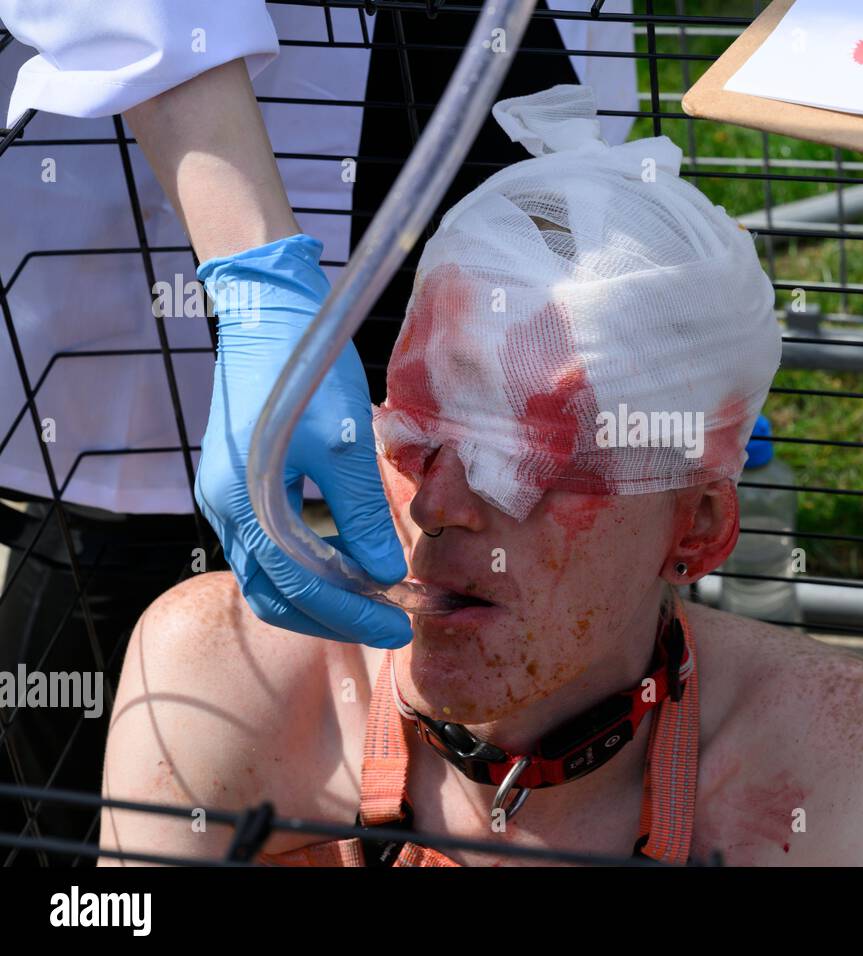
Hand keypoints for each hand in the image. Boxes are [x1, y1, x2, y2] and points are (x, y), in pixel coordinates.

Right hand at [195, 233, 411, 646]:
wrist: (266, 313)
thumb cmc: (306, 371)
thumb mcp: (344, 444)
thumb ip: (361, 515)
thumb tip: (385, 575)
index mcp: (246, 504)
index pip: (301, 587)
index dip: (352, 616)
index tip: (399, 630)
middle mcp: (224, 510)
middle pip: (277, 594)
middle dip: (333, 618)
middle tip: (389, 623)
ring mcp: (224, 498)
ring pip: (269, 577)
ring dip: (319, 598)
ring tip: (373, 601)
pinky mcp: (236, 484)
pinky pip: (268, 550)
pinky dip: (306, 570)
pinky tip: (345, 564)